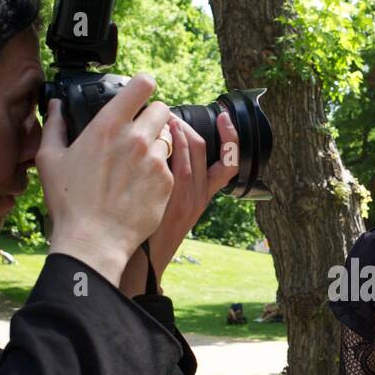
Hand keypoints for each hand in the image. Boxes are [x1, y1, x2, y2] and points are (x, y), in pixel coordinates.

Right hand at [37, 73, 173, 284]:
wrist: (93, 240)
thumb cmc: (69, 201)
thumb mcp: (50, 159)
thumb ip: (54, 126)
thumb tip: (55, 106)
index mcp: (108, 125)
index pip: (143, 85)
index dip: (144, 85)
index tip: (141, 92)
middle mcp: (136, 138)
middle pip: (162, 109)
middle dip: (153, 116)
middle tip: (141, 131)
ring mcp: (155, 160)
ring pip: (168, 139)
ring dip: (158, 144)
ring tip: (139, 162)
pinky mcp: (167, 182)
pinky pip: (170, 166)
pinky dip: (160, 171)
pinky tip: (141, 185)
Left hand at [161, 109, 240, 246]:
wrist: (143, 259)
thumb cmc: (152, 230)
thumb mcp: (175, 209)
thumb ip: (177, 183)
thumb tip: (168, 150)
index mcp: (205, 196)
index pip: (229, 162)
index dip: (231, 138)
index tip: (224, 117)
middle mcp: (200, 195)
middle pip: (203, 148)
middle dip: (188, 125)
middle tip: (171, 115)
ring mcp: (186, 196)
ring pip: (189, 151)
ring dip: (175, 129)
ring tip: (162, 119)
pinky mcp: (170, 197)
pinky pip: (173, 162)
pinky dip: (166, 144)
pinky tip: (152, 137)